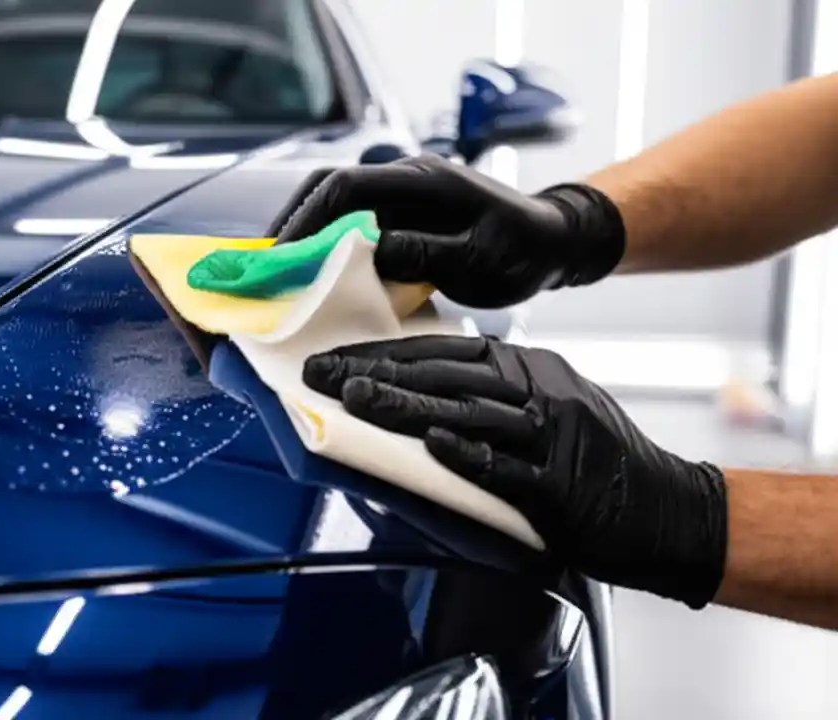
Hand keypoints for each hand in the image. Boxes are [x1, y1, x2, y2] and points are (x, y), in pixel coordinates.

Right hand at [270, 155, 626, 308]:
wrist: (553, 242)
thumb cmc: (523, 250)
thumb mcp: (481, 258)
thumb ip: (430, 252)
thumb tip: (379, 251)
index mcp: (421, 180)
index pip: (346, 188)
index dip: (307, 220)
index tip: (282, 258)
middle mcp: (405, 180)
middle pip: (329, 189)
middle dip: (292, 224)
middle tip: (264, 266)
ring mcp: (402, 196)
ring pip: (337, 206)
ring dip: (305, 236)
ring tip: (278, 274)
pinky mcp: (403, 216)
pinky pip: (353, 224)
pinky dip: (327, 247)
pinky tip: (313, 276)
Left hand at [303, 335, 726, 607]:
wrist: (668, 508)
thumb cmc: (594, 462)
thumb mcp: (545, 409)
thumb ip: (488, 397)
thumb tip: (413, 391)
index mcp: (529, 370)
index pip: (443, 351)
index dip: (383, 352)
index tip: (332, 358)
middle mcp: (540, 391)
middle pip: (447, 375)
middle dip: (377, 372)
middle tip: (319, 374)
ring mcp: (552, 436)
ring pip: (470, 413)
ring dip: (409, 406)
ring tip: (356, 398)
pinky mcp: (562, 486)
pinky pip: (510, 469)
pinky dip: (471, 456)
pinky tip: (435, 447)